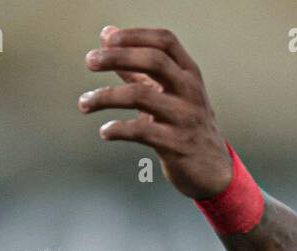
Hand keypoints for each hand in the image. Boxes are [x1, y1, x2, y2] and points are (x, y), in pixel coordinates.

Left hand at [78, 25, 231, 199]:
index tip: (107, 39)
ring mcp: (184, 117)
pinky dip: (119, 129)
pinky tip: (104, 131)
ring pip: (142, 96)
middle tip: (89, 60)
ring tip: (83, 103)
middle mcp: (189, 90)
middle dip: (118, 57)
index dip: (135, 35)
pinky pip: (142, 132)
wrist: (213, 169)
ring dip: (107, 97)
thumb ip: (135, 66)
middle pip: (154, 61)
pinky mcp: (176, 145)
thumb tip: (107, 34)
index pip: (164, 41)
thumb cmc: (182, 125)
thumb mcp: (164, 92)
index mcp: (188, 73)